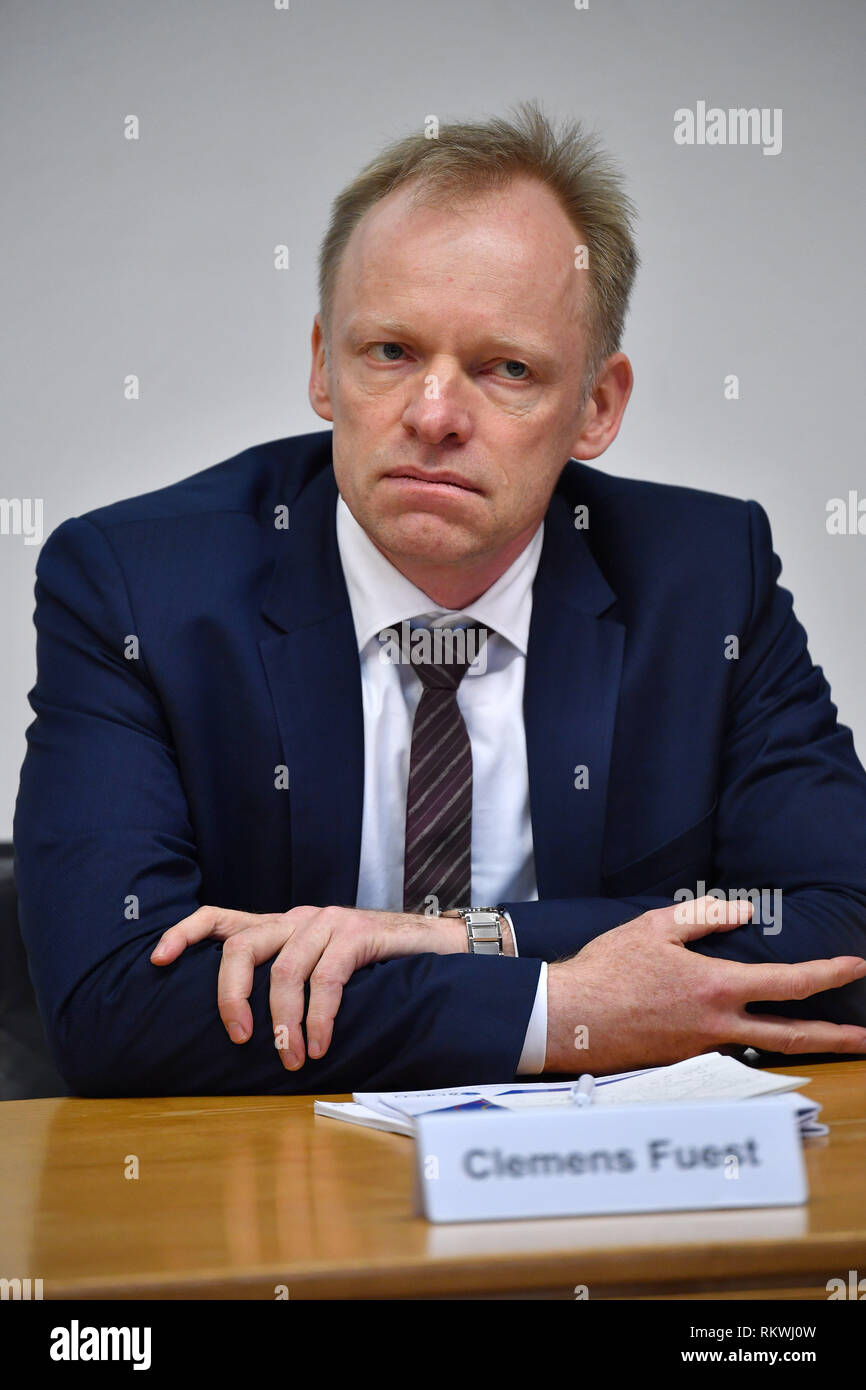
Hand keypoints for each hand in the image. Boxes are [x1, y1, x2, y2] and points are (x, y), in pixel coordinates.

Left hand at [150, 904, 474, 1068]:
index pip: (220, 917)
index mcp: (282, 926)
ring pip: (284, 969)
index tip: (157, 959)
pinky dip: (318, 1018)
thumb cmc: (375, 968)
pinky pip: (326, 979)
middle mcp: (298, 918)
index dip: (185, 934)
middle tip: (238, 1039)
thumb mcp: (320, 970)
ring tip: (289, 1059)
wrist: (438, 946)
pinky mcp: (358, 934)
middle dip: (230, 994)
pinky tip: (318, 1045)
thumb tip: (247, 1030)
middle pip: (241, 945)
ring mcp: (328, 923)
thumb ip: (288, 982)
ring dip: (283, 1022)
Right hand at [544, 895, 865, 1071]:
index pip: (788, 983)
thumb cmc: (606, 969)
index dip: (828, 974)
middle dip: (838, 1037)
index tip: (855, 965)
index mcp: (716, 987)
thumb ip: (704, 918)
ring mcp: (703, 1048)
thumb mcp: (654, 927)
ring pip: (765, 1048)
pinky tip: (754, 1034)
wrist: (568, 1018)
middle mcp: (718, 1025)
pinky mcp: (684, 1061)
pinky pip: (729, 1049)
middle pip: (794, 1036)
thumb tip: (744, 912)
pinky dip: (751, 1043)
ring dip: (802, 1045)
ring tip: (828, 1039)